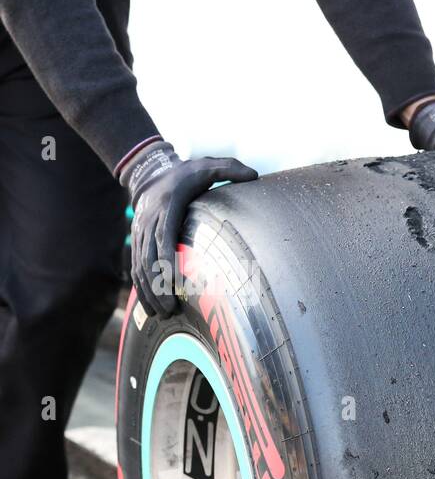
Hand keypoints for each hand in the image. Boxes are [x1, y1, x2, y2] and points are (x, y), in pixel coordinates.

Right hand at [120, 141, 257, 315]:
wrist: (149, 172)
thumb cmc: (186, 173)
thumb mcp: (207, 165)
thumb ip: (230, 168)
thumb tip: (255, 175)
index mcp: (166, 208)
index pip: (164, 239)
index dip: (168, 264)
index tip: (177, 285)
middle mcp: (148, 222)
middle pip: (148, 259)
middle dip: (158, 286)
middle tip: (171, 309)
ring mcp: (140, 233)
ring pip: (139, 267)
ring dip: (148, 292)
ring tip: (163, 314)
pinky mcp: (137, 241)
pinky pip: (135, 267)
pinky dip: (141, 289)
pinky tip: (150, 308)